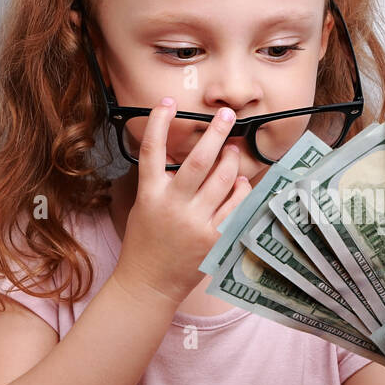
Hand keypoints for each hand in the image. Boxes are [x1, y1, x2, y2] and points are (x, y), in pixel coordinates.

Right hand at [113, 98, 250, 304]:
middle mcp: (173, 206)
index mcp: (150, 195)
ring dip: (231, 160)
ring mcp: (196, 223)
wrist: (149, 283)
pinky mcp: (214, 239)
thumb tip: (181, 152)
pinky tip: (240, 182)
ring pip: (222, 180)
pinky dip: (240, 190)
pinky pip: (235, 206)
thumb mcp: (144, 206)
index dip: (158, 122)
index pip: (152, 151)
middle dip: (216, 133)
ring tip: (233, 148)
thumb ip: (160, 181)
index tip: (168, 101)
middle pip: (199, 161)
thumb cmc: (146, 243)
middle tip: (228, 115)